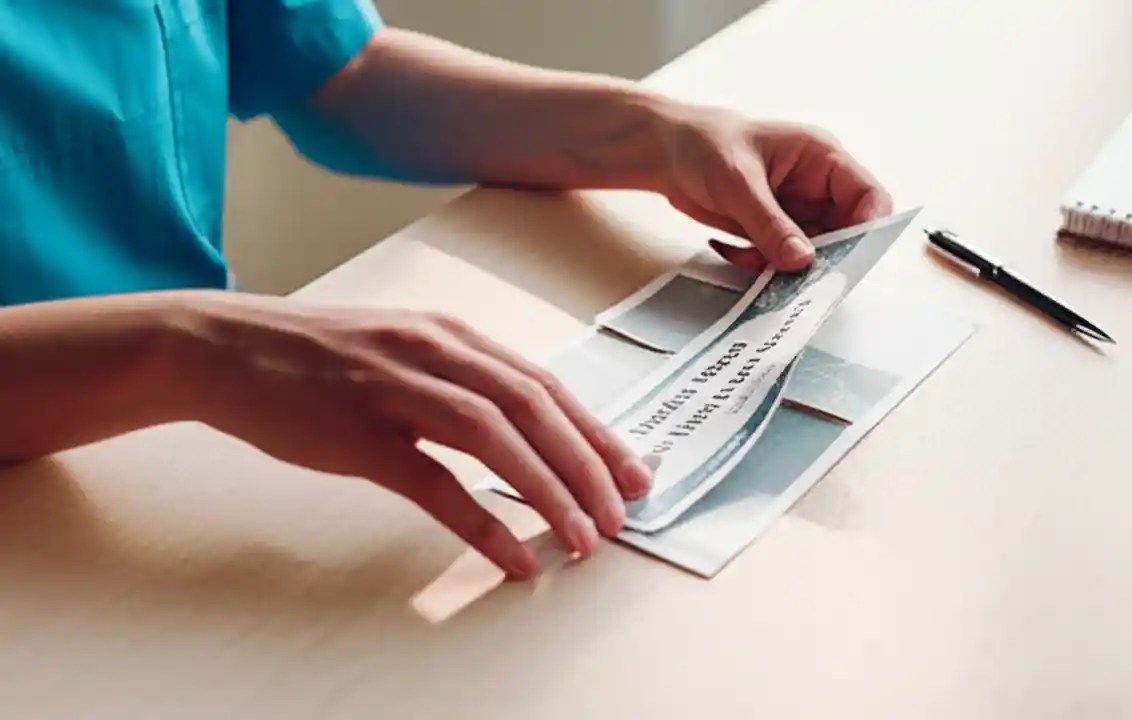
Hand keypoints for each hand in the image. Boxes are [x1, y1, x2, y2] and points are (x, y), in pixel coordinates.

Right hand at [180, 293, 650, 578]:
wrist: (224, 347)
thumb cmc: (316, 355)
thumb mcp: (401, 348)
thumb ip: (459, 378)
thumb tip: (523, 428)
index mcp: (451, 334)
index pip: (546, 384)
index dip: (597, 431)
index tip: (632, 472)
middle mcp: (434, 353)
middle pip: (535, 409)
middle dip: (589, 465)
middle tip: (622, 512)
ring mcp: (395, 392)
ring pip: (496, 440)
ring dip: (550, 492)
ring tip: (583, 537)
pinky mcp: (358, 436)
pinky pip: (435, 484)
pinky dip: (481, 523)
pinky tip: (511, 556)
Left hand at [657, 106, 892, 272]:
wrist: (664, 153)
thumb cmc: (703, 144)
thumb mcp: (737, 182)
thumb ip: (770, 224)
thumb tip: (802, 260)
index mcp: (821, 157)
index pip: (869, 196)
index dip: (867, 229)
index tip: (844, 258)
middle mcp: (816, 186)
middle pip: (845, 233)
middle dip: (821, 258)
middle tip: (795, 277)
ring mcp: (795, 210)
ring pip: (812, 253)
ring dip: (784, 266)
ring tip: (751, 259)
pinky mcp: (773, 230)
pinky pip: (782, 259)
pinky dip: (760, 264)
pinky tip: (733, 249)